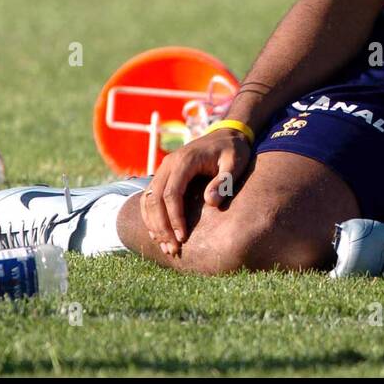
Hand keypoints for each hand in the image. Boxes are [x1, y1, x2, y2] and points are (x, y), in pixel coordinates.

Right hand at [140, 129, 251, 255]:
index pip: (171, 193)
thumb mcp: (235, 163)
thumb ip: (224, 181)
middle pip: (154, 199)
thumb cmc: (233, 150)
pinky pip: (150, 198)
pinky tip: (159, 234)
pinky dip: (151, 216)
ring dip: (154, 224)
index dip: (174, 218)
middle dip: (161, 226)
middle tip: (172, 249)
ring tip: (166, 246)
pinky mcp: (163, 176)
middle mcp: (168, 164)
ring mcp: (163, 169)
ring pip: (148, 200)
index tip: (183, 237)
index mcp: (185, 161)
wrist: (227, 134)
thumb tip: (210, 202)